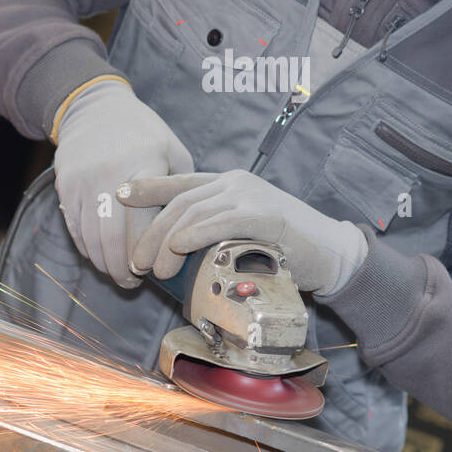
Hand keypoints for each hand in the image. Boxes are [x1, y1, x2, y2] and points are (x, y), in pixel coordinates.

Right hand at [53, 78, 193, 287]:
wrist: (95, 108)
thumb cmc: (144, 135)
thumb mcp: (173, 151)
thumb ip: (181, 189)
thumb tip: (192, 231)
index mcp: (143, 164)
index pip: (143, 222)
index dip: (147, 251)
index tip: (153, 270)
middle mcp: (109, 173)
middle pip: (112, 236)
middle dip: (122, 267)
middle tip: (133, 283)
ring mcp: (83, 180)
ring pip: (90, 236)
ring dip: (103, 262)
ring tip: (117, 275)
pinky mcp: (65, 185)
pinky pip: (74, 227)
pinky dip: (87, 248)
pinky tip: (99, 257)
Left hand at [118, 170, 367, 295]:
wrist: (333, 252)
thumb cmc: (286, 248)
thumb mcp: (243, 235)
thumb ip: (214, 234)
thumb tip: (176, 257)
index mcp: (229, 184)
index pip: (180, 182)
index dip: (147, 187)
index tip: (118, 195)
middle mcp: (236, 183)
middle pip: (179, 202)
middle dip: (150, 232)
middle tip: (135, 262)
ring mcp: (251, 195)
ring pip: (194, 212)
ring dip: (167, 241)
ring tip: (154, 269)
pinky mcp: (267, 215)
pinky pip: (222, 220)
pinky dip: (196, 233)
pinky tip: (180, 245)